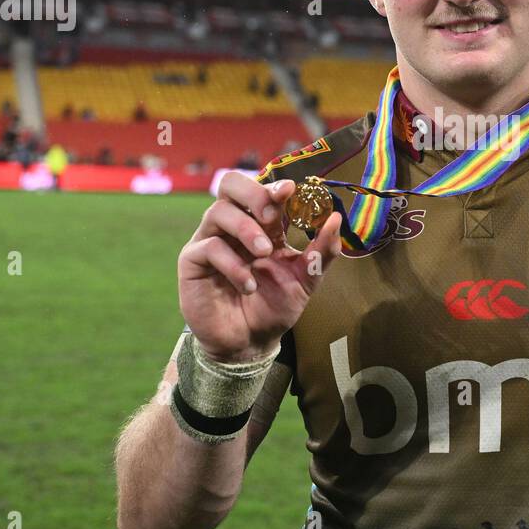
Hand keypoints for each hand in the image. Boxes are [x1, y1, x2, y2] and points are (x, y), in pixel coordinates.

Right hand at [178, 173, 342, 361]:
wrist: (250, 343)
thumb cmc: (275, 307)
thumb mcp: (306, 279)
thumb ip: (322, 251)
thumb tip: (336, 219)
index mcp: (262, 225)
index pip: (262, 192)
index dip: (273, 185)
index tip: (289, 190)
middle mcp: (234, 227)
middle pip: (231, 185)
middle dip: (253, 194)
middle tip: (272, 216)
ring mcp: (211, 241)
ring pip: (218, 211)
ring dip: (245, 228)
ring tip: (264, 253)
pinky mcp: (192, 262)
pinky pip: (208, 247)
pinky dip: (232, 263)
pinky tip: (247, 284)